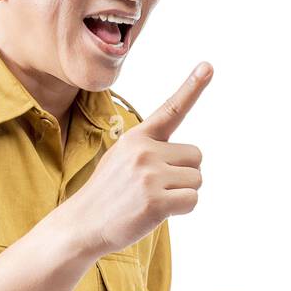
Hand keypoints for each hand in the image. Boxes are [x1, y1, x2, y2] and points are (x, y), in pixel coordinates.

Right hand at [72, 62, 212, 256]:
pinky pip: (192, 200)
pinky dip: (182, 209)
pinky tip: (158, 212)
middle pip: (196, 156)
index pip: (171, 109)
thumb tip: (186, 157)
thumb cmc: (107, 194)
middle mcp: (145, 151)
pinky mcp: (156, 201)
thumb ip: (150, 149)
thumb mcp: (121, 158)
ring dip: (183, 193)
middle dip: (184, 174)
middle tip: (157, 187)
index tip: (208, 66)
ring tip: (153, 199)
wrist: (82, 224)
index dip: (192, 87)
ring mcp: (150, 175)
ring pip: (197, 180)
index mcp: (137, 137)